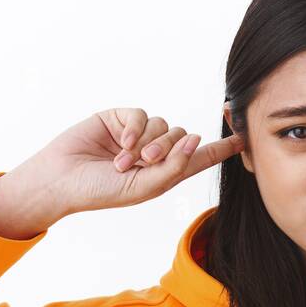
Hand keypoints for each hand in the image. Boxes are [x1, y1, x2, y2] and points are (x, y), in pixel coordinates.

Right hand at [44, 108, 243, 213]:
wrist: (62, 180)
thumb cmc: (101, 191)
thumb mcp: (145, 186)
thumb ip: (174, 167)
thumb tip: (197, 140)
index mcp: (163, 173)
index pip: (199, 158)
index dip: (221, 149)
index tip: (243, 139)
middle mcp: (153, 152)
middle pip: (183, 138)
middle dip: (168, 149)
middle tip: (144, 162)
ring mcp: (137, 134)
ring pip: (164, 124)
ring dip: (148, 142)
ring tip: (125, 160)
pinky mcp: (120, 118)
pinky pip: (142, 114)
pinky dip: (135, 129)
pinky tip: (121, 143)